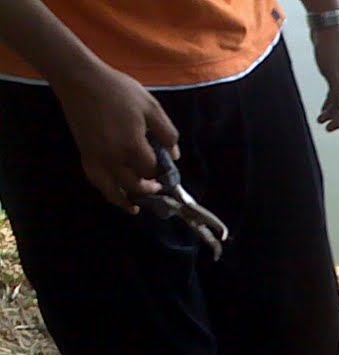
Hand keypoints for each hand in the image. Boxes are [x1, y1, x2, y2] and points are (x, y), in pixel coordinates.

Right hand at [53, 63, 177, 210]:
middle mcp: (114, 158)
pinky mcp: (84, 154)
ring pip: (113, 190)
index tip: (167, 170)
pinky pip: (96, 180)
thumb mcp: (152, 107)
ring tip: (136, 207)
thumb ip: (167, 133)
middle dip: (149, 190)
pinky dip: (106, 191)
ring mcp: (97, 158)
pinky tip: (115, 194)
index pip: (152, 170)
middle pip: (135, 185)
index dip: (162, 173)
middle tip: (158, 188)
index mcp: (133, 146)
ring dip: (127, 200)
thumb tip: (174, 155)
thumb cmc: (118, 90)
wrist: (80, 79)